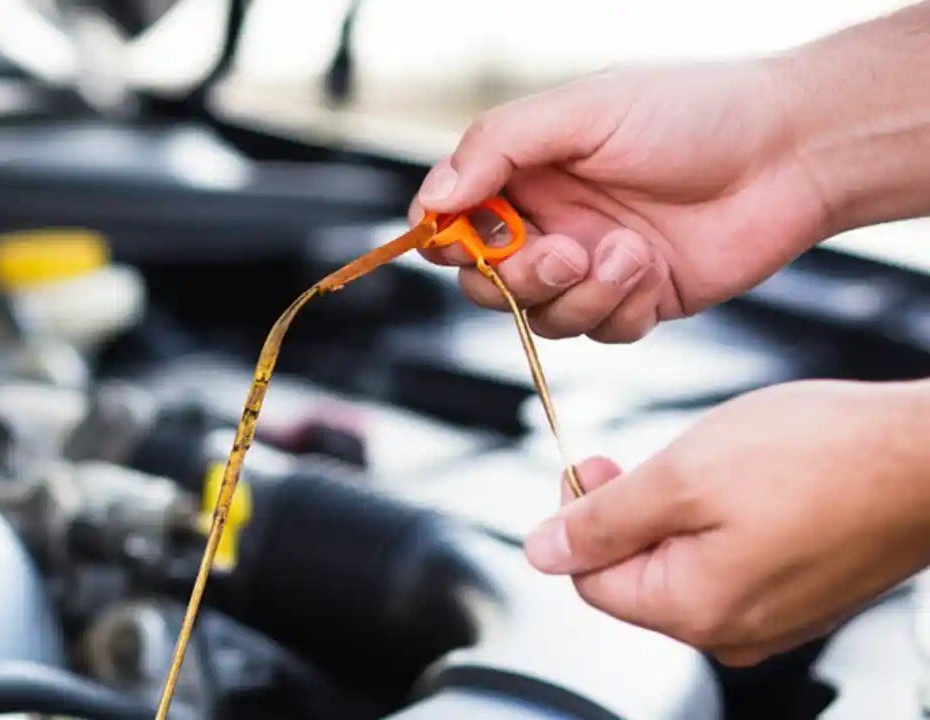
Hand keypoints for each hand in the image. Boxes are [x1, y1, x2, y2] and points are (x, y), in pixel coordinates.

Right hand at [410, 61, 829, 342]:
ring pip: (542, 316)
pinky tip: (655, 268)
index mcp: (528, 171)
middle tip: (566, 252)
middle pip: (487, 282)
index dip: (446, 238)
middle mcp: (553, 220)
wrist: (792, 152)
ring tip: (632, 251)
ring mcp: (592, 264)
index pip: (454, 218)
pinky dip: (621, 307)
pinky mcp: (637, 300)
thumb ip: (498, 147)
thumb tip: (431, 198)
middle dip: (518, 277)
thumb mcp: (584, 111)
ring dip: (581, 293)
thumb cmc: (694, 112)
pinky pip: (600, 331)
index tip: (458, 243)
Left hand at [523, 379, 929, 665]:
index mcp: (695, 611)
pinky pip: (730, 561)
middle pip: (635, 576)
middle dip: (628, 513)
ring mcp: (772, 617)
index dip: (577, 518)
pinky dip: (719, 521)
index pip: (591, 580)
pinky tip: (746, 483)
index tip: (589, 466)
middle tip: (647, 459)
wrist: (929, 454)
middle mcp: (733, 632)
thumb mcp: (681, 477)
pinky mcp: (801, 593)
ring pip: (682, 564)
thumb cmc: (821, 457)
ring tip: (709, 464)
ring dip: (675, 512)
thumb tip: (542, 551)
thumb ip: (603, 521)